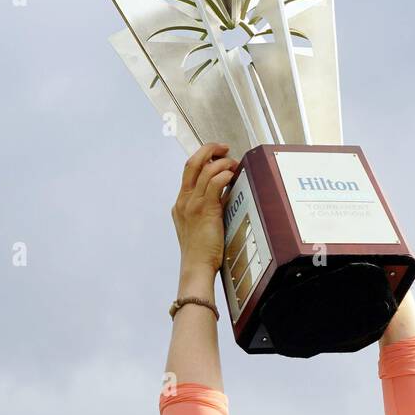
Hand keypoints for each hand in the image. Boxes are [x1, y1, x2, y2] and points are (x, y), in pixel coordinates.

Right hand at [171, 142, 238, 275]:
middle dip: (209, 149)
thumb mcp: (200, 225)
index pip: (189, 170)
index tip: (216, 155)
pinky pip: (215, 183)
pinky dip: (225, 175)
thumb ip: (209, 208)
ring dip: (222, 163)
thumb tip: (225, 194)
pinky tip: (232, 177)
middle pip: (192, 162)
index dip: (203, 158)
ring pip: (205, 169)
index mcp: (181, 203)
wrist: (196, 266)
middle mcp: (184, 200)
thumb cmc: (201, 252)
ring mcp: (192, 203)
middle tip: (223, 148)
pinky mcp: (204, 209)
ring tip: (234, 165)